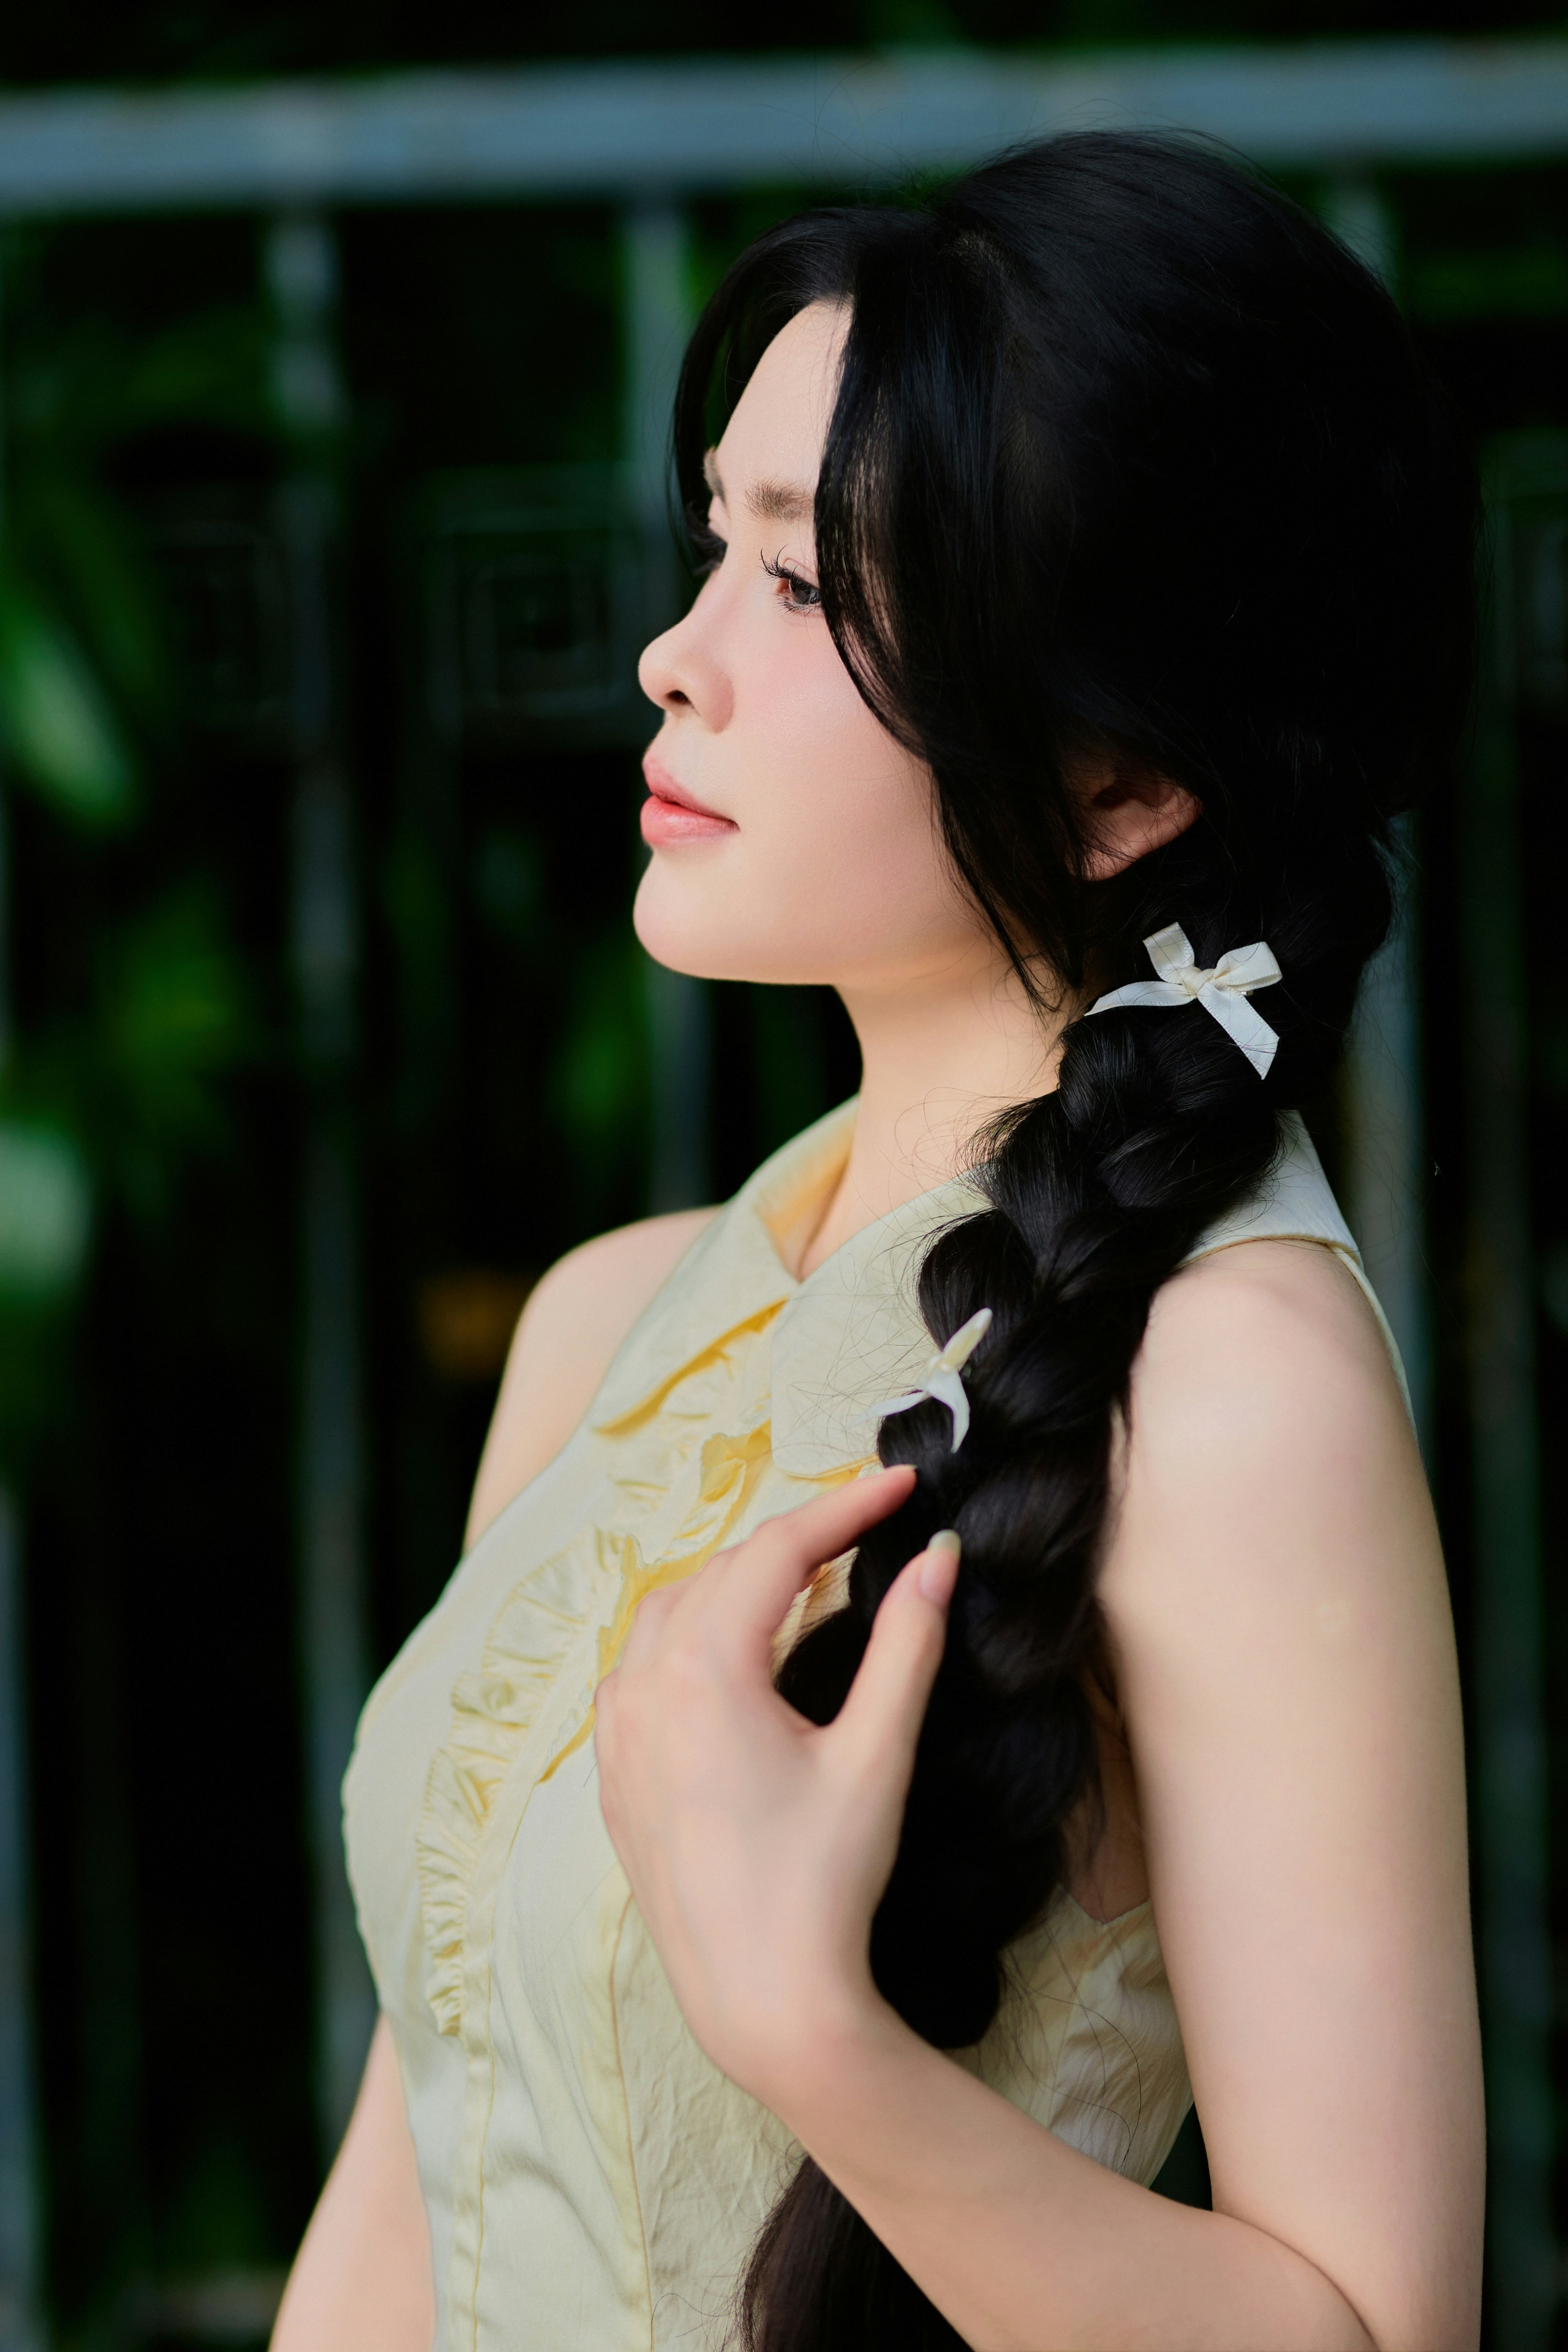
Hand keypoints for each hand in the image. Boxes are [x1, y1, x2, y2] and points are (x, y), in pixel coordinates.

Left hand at [594, 1466, 959, 2111]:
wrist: (763, 2003)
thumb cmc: (823, 1882)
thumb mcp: (875, 1754)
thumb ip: (906, 1644)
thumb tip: (938, 1557)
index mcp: (704, 1670)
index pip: (779, 1549)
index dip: (846, 1506)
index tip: (903, 1485)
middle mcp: (643, 1688)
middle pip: (723, 1571)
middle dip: (796, 1539)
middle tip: (867, 1525)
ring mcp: (618, 1733)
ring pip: (670, 1611)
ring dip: (735, 1582)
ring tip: (806, 1575)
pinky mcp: (615, 1775)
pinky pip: (639, 1669)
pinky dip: (688, 1636)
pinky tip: (735, 1650)